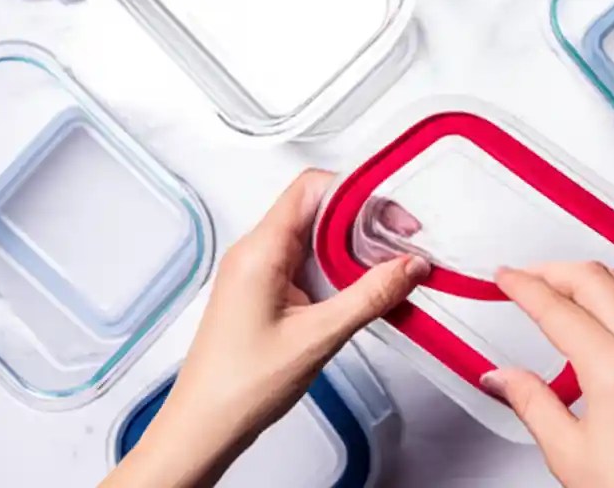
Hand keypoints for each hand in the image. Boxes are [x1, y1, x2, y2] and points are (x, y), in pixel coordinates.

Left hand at [104, 169, 429, 487]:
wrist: (204, 426)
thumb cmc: (240, 385)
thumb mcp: (319, 336)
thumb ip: (371, 295)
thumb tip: (410, 266)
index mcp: (260, 250)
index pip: (313, 188)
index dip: (359, 192)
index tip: (394, 215)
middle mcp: (256, 252)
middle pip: (319, 208)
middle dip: (365, 221)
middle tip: (403, 245)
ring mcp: (259, 271)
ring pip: (316, 237)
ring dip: (354, 248)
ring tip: (389, 270)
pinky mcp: (265, 290)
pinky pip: (308, 263)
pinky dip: (340, 269)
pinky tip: (363, 291)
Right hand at [481, 263, 613, 487]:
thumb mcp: (569, 454)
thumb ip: (532, 404)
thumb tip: (501, 377)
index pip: (559, 307)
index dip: (524, 286)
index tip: (504, 277)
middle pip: (597, 280)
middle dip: (554, 269)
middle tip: (525, 277)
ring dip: (588, 278)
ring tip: (559, 287)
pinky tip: (602, 314)